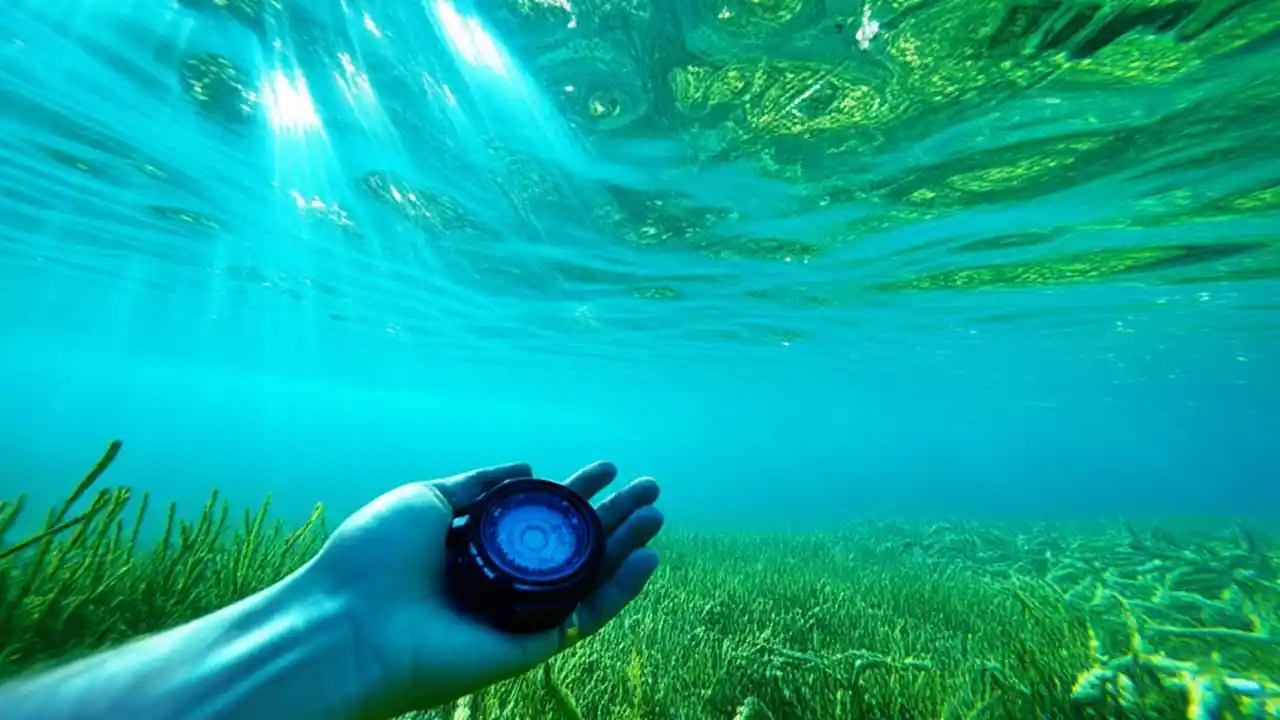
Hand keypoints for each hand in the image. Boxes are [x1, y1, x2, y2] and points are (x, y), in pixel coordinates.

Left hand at [303, 461, 662, 718]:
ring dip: (626, 548)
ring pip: (587, 580)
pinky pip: (583, 617)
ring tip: (657, 515)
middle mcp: (499, 581)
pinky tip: (645, 559)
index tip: (605, 468)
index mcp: (474, 548)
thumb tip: (528, 466)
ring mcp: (515, 615)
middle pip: (572, 547)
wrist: (348, 624)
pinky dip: (619, 592)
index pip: (537, 517)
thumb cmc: (372, 559)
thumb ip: (477, 484)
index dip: (573, 492)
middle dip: (612, 517)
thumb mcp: (424, 498)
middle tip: (649, 489)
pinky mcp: (527, 646)